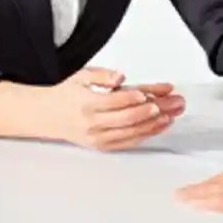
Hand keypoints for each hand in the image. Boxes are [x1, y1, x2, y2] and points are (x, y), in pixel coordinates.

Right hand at [40, 68, 185, 150]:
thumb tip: (119, 77)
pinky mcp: (103, 146)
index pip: (116, 100)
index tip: (154, 92)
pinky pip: (128, 142)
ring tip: (173, 114)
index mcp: (87, 104)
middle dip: (155, 110)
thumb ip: (102, 76)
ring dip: (156, 124)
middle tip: (173, 102)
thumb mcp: (81, 76)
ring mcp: (99, 137)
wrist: (48, 116)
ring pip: (132, 132)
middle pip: (129, 118)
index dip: (136, 96)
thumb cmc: (67, 95)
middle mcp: (93, 123)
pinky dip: (146, 134)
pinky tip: (160, 126)